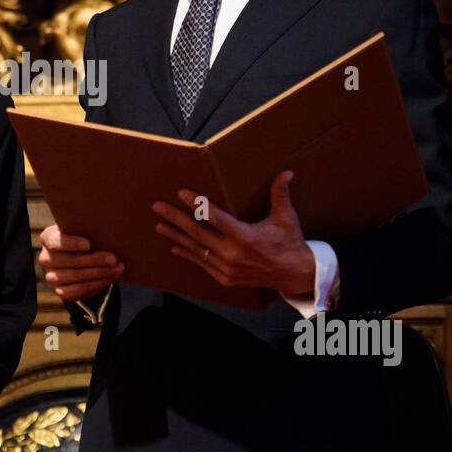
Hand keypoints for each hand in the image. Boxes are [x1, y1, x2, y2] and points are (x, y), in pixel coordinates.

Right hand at [37, 224, 123, 301]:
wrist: (81, 260)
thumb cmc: (84, 239)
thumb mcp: (82, 231)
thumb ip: (88, 230)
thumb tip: (107, 230)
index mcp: (48, 238)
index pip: (54, 241)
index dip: (71, 243)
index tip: (88, 244)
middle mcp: (46, 258)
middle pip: (70, 261)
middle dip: (94, 260)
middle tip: (114, 258)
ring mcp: (51, 276)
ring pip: (76, 276)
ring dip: (100, 273)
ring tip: (118, 268)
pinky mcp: (60, 291)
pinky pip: (77, 291)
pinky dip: (96, 284)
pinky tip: (110, 278)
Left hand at [151, 171, 314, 295]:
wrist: (294, 274)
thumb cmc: (289, 242)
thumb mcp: (285, 217)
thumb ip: (280, 194)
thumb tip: (286, 172)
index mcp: (245, 237)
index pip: (214, 218)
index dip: (197, 205)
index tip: (182, 193)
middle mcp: (233, 254)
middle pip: (197, 233)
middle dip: (175, 218)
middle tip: (158, 207)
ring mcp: (227, 269)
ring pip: (196, 249)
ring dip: (176, 236)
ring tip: (160, 225)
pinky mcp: (225, 278)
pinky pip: (202, 264)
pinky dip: (188, 254)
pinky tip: (175, 246)